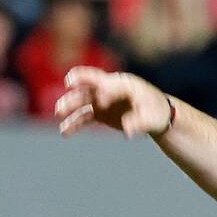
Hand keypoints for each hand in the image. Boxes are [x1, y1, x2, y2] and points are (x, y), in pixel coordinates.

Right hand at [55, 68, 173, 138]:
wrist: (157, 117)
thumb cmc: (157, 113)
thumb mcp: (153, 119)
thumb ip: (140, 123)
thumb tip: (128, 131)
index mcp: (124, 84)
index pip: (109, 83)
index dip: (105, 91)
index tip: (103, 103)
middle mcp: (109, 88)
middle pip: (89, 87)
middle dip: (77, 91)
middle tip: (67, 95)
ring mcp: (102, 100)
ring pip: (82, 101)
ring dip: (69, 105)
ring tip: (59, 113)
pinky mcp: (100, 112)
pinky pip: (83, 116)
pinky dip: (74, 123)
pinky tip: (65, 132)